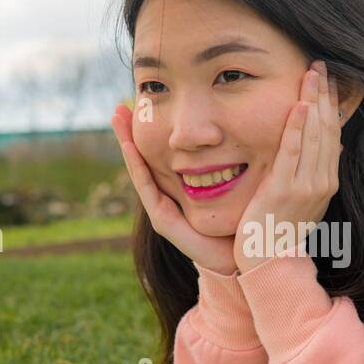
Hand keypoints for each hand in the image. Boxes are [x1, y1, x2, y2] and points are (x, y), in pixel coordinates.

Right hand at [110, 103, 238, 275]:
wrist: (244, 259)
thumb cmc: (244, 221)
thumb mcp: (238, 183)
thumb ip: (236, 161)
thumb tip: (245, 130)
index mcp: (180, 190)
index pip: (159, 156)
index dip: (149, 134)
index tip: (142, 104)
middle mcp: (167, 198)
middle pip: (142, 160)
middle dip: (129, 134)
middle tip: (119, 107)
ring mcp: (162, 209)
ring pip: (139, 170)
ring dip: (126, 144)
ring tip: (118, 118)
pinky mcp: (164, 221)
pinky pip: (147, 189)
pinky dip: (137, 167)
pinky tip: (130, 147)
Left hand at [234, 60, 341, 274]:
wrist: (270, 262)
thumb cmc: (281, 231)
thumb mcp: (305, 201)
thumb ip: (316, 173)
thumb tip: (333, 147)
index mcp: (327, 182)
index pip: (333, 135)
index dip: (332, 105)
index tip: (328, 80)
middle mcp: (322, 182)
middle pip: (327, 129)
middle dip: (325, 95)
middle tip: (321, 65)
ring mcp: (306, 187)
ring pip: (314, 135)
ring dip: (313, 101)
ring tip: (312, 73)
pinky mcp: (284, 190)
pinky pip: (292, 152)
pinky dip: (296, 127)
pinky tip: (298, 104)